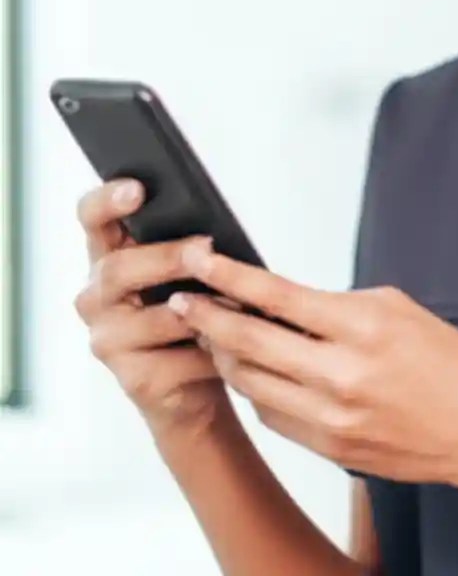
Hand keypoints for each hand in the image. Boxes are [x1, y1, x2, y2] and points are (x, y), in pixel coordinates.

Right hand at [74, 180, 227, 431]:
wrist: (196, 391)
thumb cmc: (198, 321)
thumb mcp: (194, 279)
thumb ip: (192, 254)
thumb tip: (213, 239)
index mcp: (110, 261)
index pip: (92, 220)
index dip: (107, 201)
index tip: (136, 188)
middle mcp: (96, 298)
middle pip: (119, 269)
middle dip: (168, 257)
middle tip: (207, 247)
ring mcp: (108, 340)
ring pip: (156, 317)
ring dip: (205, 310)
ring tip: (244, 303)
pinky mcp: (134, 379)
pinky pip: (178, 359)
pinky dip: (214, 351)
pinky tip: (239, 348)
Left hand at [167, 241, 457, 483]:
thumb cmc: (453, 368)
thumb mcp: (402, 311)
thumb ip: (340, 304)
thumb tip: (284, 299)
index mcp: (364, 327)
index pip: (276, 295)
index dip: (228, 275)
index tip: (200, 260)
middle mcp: (342, 374)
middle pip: (247, 341)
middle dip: (206, 315)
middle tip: (184, 300)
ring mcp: (332, 416)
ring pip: (250, 381)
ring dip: (225, 355)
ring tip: (217, 335)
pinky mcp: (330, 447)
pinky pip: (272, 416)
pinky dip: (258, 390)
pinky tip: (259, 373)